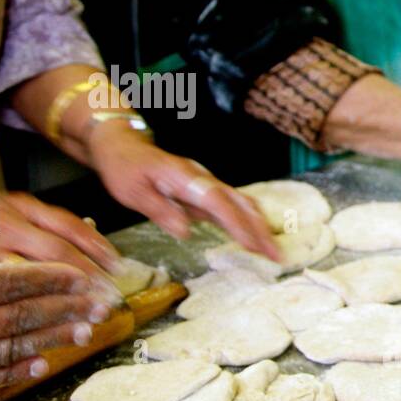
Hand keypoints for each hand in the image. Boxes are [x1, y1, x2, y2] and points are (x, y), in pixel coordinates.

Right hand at [0, 188, 122, 400]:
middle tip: (104, 305)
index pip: (11, 282)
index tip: (85, 276)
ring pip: (16, 347)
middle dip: (67, 307)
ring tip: (87, 333)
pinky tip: (37, 367)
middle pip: (24, 315)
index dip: (51, 278)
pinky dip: (19, 370)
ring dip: (53, 337)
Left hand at [85, 123, 279, 258]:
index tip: (254, 245)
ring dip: (258, 226)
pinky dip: (247, 221)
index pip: (218, 202)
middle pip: (239, 202)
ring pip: (240, 202)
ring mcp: (205, 183)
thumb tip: (185, 232)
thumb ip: (160, 210)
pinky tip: (255, 238)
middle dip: (260, 229)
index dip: (238, 224)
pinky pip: (231, 205)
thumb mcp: (133, 192)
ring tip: (273, 251)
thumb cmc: (125, 168)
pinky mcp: (204, 191)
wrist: (123, 144)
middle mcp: (202, 178)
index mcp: (185, 178)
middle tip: (277, 255)